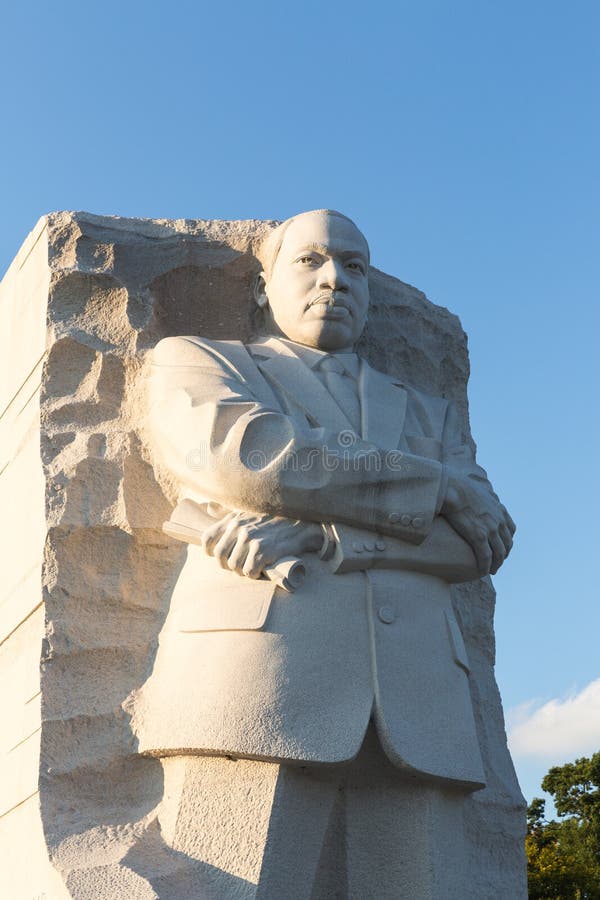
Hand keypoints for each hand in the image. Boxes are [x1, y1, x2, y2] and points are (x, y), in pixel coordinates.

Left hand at [200, 511, 323, 577]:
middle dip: (229, 565)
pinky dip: (255, 574)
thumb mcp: (249, 510)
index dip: (211, 552)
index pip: (208, 539)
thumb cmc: (275, 520)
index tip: (222, 557)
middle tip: (241, 566)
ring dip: (243, 571)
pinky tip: (262, 569)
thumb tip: (209, 507)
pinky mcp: (263, 550)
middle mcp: (239, 527)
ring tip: (254, 566)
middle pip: (220, 556)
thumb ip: (228, 511)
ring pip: (234, 566)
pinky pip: (249, 571)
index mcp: (233, 519)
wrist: (301, 525)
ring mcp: (250, 538)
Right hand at [441, 471, 515, 575]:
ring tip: (492, 570)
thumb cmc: (458, 486)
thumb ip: (480, 496)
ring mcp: (490, 529)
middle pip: (507, 543)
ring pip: (499, 553)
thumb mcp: (477, 489)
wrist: (452, 488)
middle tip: (497, 562)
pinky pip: (486, 556)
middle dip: (504, 555)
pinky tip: (483, 571)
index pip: (510, 529)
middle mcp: (499, 520)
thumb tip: (472, 495)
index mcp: (499, 509)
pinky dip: (486, 566)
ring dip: (497, 564)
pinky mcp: (479, 536)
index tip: (502, 547)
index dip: (507, 541)